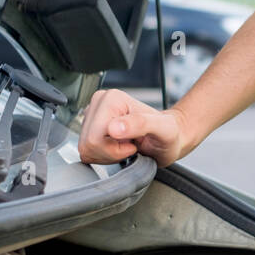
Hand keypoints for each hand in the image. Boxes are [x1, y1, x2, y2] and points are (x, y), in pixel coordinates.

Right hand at [77, 88, 192, 167]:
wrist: (168, 139)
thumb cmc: (168, 133)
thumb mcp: (163, 129)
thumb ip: (141, 124)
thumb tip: (113, 128)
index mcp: (111, 99)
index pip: (95, 137)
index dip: (115, 148)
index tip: (134, 142)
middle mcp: (98, 103)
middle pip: (87, 144)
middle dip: (111, 152)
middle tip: (131, 145)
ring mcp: (92, 116)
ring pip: (86, 149)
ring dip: (108, 155)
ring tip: (126, 145)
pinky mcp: (90, 128)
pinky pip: (87, 152)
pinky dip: (104, 156)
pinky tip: (119, 147)